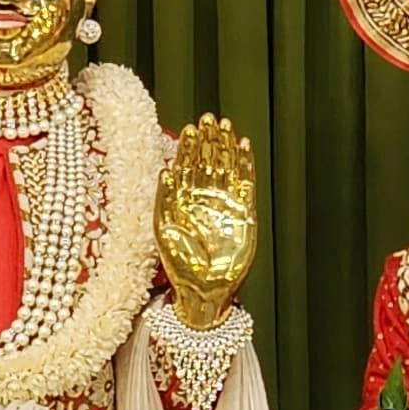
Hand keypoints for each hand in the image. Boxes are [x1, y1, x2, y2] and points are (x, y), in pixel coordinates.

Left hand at [155, 115, 256, 327]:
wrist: (204, 291)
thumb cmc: (180, 267)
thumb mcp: (163, 233)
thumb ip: (164, 203)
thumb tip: (164, 171)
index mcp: (183, 203)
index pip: (187, 168)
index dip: (189, 148)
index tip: (189, 128)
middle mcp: (204, 200)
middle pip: (207, 163)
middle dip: (208, 141)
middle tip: (208, 118)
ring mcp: (225, 206)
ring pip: (226, 169)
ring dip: (226, 147)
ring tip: (225, 126)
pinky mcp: (244, 214)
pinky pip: (245, 185)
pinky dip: (245, 165)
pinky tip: (243, 146)